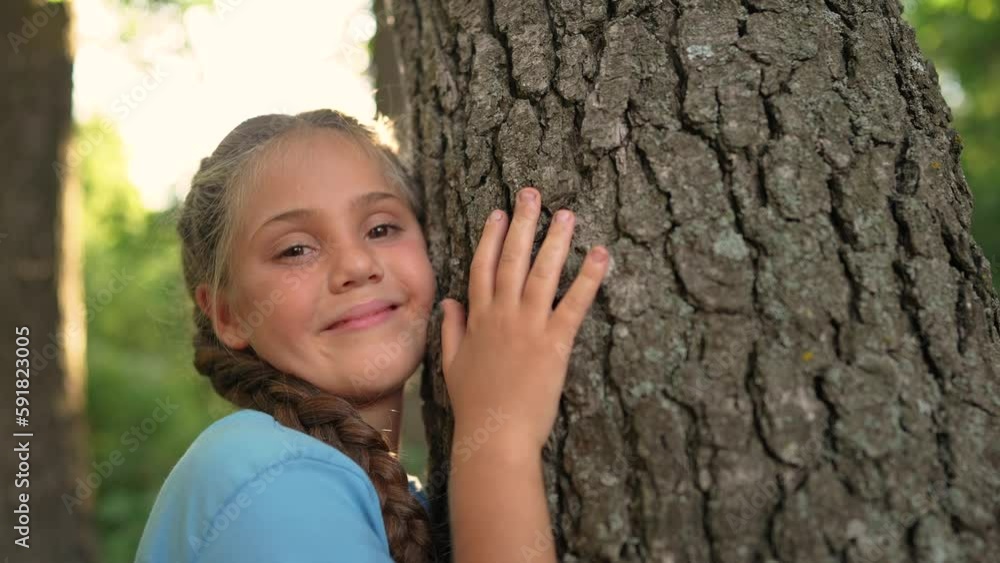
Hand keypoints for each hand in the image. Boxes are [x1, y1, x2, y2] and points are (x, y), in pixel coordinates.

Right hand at [440, 186, 609, 456]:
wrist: (493, 435)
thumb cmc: (474, 404)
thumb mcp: (453, 364)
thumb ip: (451, 329)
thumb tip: (449, 301)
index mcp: (478, 319)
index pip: (483, 267)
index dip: (491, 237)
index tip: (498, 211)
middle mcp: (502, 315)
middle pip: (512, 259)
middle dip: (522, 223)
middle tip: (532, 193)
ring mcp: (528, 326)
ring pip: (542, 273)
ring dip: (555, 240)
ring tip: (567, 214)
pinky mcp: (554, 343)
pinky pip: (574, 304)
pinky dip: (588, 278)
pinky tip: (600, 254)